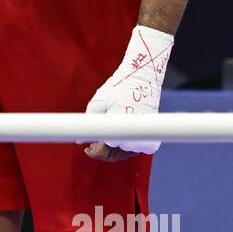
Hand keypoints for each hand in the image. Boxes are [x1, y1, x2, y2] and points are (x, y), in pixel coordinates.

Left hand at [81, 24, 173, 158]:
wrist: (141, 77)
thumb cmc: (118, 87)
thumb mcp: (98, 102)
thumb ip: (89, 122)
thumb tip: (79, 140)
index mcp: (121, 123)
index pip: (106, 147)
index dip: (95, 149)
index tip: (88, 147)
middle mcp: (135, 132)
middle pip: (116, 153)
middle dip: (103, 150)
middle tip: (92, 145)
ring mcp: (146, 136)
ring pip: (126, 153)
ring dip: (115, 150)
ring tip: (104, 140)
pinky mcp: (152, 137)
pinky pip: (138, 150)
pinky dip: (128, 148)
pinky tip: (119, 140)